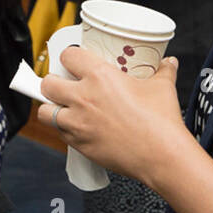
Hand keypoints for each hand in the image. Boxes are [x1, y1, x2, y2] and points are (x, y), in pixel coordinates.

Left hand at [39, 46, 194, 186]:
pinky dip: (63, 129)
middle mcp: (83, 98)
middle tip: (63, 84)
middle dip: (52, 82)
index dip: (68, 57)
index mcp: (100, 76)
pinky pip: (59, 133)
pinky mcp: (79, 144)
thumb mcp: (163, 87)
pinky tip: (76, 127)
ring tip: (62, 107)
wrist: (161, 156)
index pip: (68, 56)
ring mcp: (78, 123)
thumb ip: (163, 71)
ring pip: (44, 111)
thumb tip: (168, 63)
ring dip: (50, 107)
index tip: (73, 62)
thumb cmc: (161, 122)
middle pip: (48, 83)